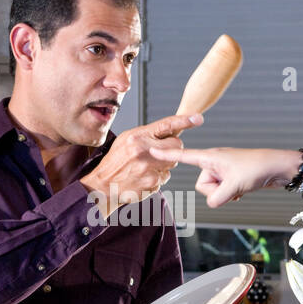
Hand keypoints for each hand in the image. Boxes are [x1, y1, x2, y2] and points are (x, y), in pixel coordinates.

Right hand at [80, 113, 202, 215]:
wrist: (103, 185)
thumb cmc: (116, 161)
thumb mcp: (126, 140)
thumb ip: (147, 134)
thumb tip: (172, 130)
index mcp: (137, 137)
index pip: (165, 125)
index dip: (184, 121)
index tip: (198, 118)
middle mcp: (144, 151)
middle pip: (176, 146)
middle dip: (171, 148)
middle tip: (156, 153)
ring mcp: (148, 169)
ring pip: (172, 163)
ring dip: (164, 164)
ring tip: (145, 166)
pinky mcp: (152, 184)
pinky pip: (165, 177)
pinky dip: (157, 177)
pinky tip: (143, 177)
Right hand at [149, 146, 296, 207]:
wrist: (277, 167)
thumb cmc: (257, 168)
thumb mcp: (234, 185)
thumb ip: (217, 198)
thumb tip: (212, 204)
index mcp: (210, 157)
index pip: (184, 156)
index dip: (167, 155)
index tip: (151, 148)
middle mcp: (213, 163)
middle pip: (202, 186)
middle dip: (216, 191)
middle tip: (232, 185)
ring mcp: (222, 172)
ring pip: (213, 192)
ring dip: (225, 194)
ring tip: (240, 187)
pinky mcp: (230, 178)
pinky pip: (222, 193)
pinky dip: (231, 195)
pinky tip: (242, 190)